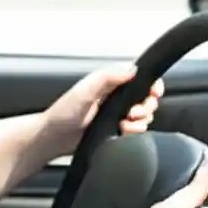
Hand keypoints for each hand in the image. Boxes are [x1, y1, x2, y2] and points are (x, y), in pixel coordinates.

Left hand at [36, 64, 165, 159]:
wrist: (53, 138)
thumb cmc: (63, 112)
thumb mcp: (84, 90)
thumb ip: (107, 77)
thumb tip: (132, 69)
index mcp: (111, 84)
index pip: (141, 80)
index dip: (152, 86)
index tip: (154, 93)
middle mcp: (116, 99)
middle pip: (147, 100)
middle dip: (146, 107)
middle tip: (132, 113)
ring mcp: (117, 116)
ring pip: (144, 117)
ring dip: (140, 121)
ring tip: (125, 124)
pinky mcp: (115, 132)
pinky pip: (135, 131)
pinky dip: (134, 132)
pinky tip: (123, 132)